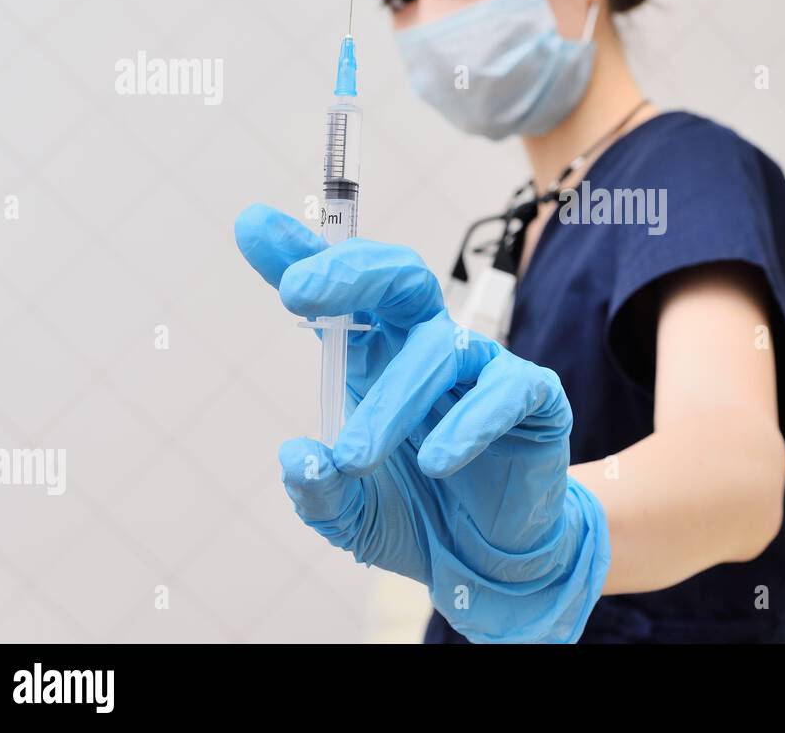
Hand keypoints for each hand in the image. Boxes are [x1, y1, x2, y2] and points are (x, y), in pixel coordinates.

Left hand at [234, 203, 610, 642]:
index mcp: (377, 357)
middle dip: (349, 272)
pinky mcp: (532, 397)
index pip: (341, 295)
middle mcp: (427, 347)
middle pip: (400, 277)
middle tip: (297, 292)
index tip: (253, 226)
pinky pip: (503, 391)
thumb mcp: (352, 515)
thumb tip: (298, 457)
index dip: (300, 254)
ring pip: (439, 347)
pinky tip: (439, 460)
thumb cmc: (421, 513)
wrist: (493, 558)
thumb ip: (318, 491)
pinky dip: (468, 423)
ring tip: (355, 458)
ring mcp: (481, 367)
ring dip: (392, 400)